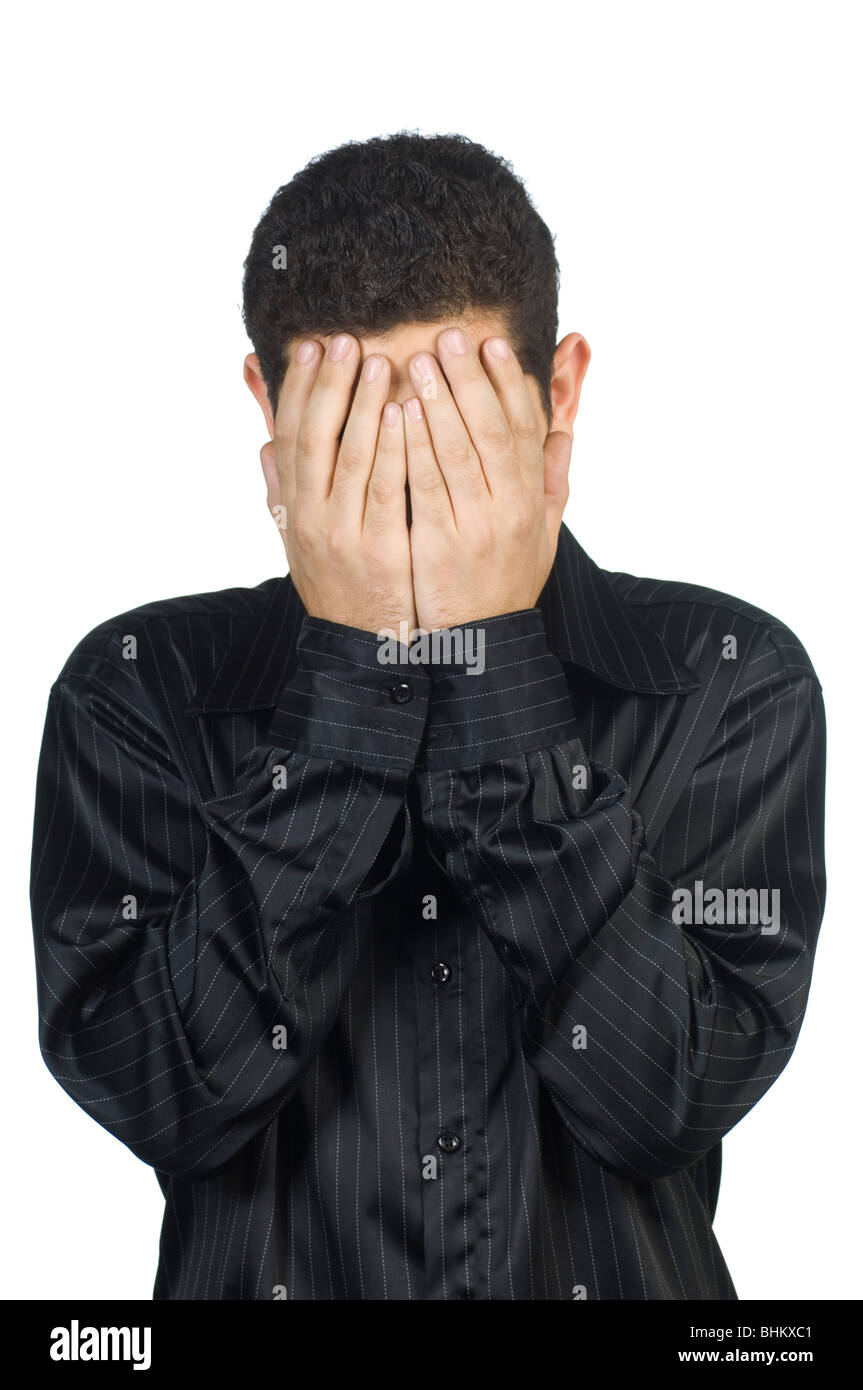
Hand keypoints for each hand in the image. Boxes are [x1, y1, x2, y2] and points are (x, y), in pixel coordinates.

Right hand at [260, 334, 415, 634]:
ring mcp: (344, 534)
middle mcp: (311, 517)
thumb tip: (263, 442)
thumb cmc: (337, 587)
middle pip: (315, 438)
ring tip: (377, 359)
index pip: (290, 436)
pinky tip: (402, 413)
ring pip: (350, 457)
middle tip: (343, 338)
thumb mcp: (298, 539)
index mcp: (293, 508)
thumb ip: (282, 489)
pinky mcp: (379, 551)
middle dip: (328, 384)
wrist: (359, 650)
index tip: (308, 347)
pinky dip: (390, 449)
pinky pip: (385, 490)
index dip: (297, 388)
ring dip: (361, 405)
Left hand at [402, 327, 571, 631]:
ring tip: (419, 361)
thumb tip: (563, 429)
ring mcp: (475, 526)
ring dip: (438, 402)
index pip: (524, 429)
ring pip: (458, 451)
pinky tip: (397, 413)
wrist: (481, 644)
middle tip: (448, 336)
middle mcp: (509, 508)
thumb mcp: (543, 533)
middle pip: (491, 430)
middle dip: (470, 379)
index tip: (493, 346)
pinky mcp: (440, 544)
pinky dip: (413, 446)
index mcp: (531, 499)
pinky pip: (425, 486)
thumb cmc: (506, 583)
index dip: (510, 384)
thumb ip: (551, 479)